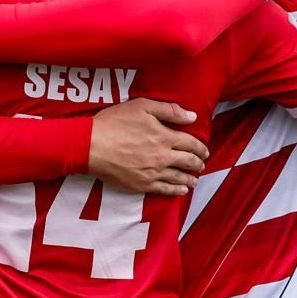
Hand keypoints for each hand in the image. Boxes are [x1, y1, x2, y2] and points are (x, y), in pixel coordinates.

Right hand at [89, 99, 208, 195]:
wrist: (91, 146)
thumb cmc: (114, 122)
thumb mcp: (142, 107)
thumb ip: (169, 111)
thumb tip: (192, 116)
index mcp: (165, 137)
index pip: (190, 143)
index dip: (200, 147)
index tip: (205, 150)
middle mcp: (163, 157)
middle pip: (188, 162)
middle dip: (198, 163)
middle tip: (202, 164)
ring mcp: (153, 173)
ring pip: (179, 178)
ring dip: (190, 178)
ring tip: (195, 180)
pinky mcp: (142, 185)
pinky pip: (164, 190)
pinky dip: (176, 190)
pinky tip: (182, 190)